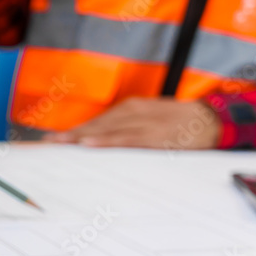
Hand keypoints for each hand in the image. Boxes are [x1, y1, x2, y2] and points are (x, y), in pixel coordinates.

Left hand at [44, 98, 220, 148]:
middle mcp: (129, 112)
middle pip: (92, 125)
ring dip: (78, 137)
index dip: (70, 133)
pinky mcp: (152, 133)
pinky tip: (87, 143)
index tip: (47, 142)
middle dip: (67, 136)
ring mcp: (140, 121)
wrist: (211, 119)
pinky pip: (123, 137)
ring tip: (57, 144)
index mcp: (127, 110)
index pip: (92, 123)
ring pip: (102, 130)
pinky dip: (104, 140)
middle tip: (43, 145)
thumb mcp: (149, 123)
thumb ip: (127, 131)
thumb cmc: (178, 125)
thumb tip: (102, 145)